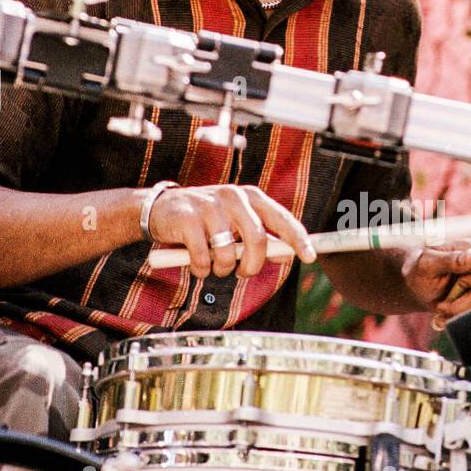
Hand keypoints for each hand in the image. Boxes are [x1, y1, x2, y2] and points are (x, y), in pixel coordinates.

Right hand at [147, 183, 315, 279]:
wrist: (160, 209)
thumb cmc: (205, 220)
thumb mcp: (235, 224)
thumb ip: (261, 238)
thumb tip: (288, 255)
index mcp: (250, 197)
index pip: (281, 218)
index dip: (298, 239)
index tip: (310, 257)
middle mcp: (233, 197)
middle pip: (257, 241)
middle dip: (252, 266)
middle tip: (242, 273)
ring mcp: (210, 206)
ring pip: (229, 254)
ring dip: (221, 269)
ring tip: (213, 265)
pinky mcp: (188, 220)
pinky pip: (204, 258)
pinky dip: (201, 269)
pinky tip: (195, 262)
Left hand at [401, 238, 470, 330]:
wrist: (418, 287)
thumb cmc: (420, 270)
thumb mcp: (427, 264)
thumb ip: (448, 259)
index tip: (459, 283)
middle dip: (466, 301)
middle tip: (443, 303)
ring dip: (461, 312)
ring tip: (441, 309)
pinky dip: (462, 317)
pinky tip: (446, 315)